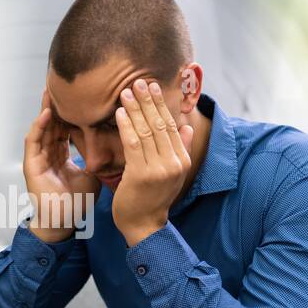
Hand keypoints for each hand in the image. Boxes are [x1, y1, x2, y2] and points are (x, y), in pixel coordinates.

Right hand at [22, 88, 99, 242]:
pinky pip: (33, 141)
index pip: (65, 127)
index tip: (82, 96)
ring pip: (41, 127)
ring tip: (51, 92)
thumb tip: (118, 144)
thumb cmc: (77, 202)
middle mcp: (48, 153)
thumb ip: (99, 159)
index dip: (72, 112)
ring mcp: (38, 158)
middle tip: (63, 84)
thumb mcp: (93, 175)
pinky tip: (46, 114)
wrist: (64, 222)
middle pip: (52, 123)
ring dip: (46, 110)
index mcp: (61, 154)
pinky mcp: (31, 165)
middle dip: (57, 105)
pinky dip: (39, 127)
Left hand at [111, 79, 194, 246]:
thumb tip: (188, 127)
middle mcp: (173, 163)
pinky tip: (119, 113)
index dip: (161, 104)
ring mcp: (158, 169)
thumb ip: (182, 149)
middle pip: (160, 124)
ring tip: (126, 92)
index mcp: (182, 160)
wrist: (144, 226)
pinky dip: (126, 126)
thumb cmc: (154, 198)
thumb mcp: (174, 174)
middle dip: (148, 101)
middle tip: (138, 81)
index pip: (172, 125)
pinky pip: (133, 144)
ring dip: (135, 109)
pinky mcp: (141, 175)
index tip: (152, 87)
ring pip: (146, 131)